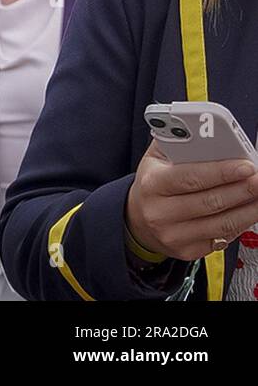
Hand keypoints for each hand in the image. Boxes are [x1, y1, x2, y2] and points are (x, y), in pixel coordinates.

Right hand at [125, 140, 257, 260]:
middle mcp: (159, 212)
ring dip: (249, 209)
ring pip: (221, 223)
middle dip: (242, 189)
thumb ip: (178, 143)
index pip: (190, 178)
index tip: (245, 166)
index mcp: (152, 184)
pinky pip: (221, 238)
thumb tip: (207, 134)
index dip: (221, 172)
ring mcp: (173, 234)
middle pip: (211, 201)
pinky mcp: (186, 251)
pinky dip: (240, 224)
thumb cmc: (153, 183)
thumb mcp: (156, 158)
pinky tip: (247, 211)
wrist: (138, 218)